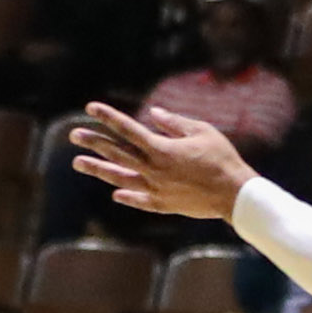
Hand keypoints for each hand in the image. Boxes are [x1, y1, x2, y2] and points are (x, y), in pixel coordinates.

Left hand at [72, 103, 259, 223]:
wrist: (237, 195)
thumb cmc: (223, 159)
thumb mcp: (203, 132)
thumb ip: (175, 123)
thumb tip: (154, 114)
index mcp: (162, 148)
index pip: (128, 129)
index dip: (108, 117)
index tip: (90, 108)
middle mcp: (154, 169)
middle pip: (117, 153)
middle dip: (93, 142)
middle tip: (74, 135)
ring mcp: (157, 189)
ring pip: (120, 177)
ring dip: (98, 169)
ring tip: (78, 163)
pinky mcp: (166, 204)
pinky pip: (141, 201)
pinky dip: (127, 197)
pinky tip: (116, 194)